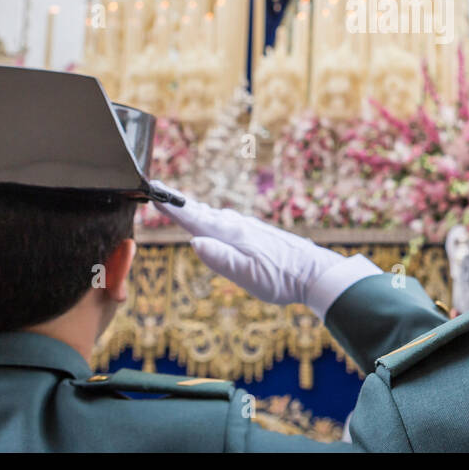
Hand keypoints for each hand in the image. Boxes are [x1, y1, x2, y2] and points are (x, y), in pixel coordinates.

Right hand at [151, 182, 379, 317]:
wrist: (315, 273)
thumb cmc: (281, 279)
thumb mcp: (247, 275)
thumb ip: (221, 259)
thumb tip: (194, 241)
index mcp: (231, 235)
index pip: (195, 219)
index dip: (172, 207)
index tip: (153, 191)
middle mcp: (238, 226)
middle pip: (202, 212)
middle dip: (179, 204)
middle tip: (158, 191)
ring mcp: (249, 228)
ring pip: (216, 216)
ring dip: (196, 210)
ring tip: (181, 206)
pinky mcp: (258, 233)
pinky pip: (228, 222)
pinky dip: (213, 218)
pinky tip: (216, 222)